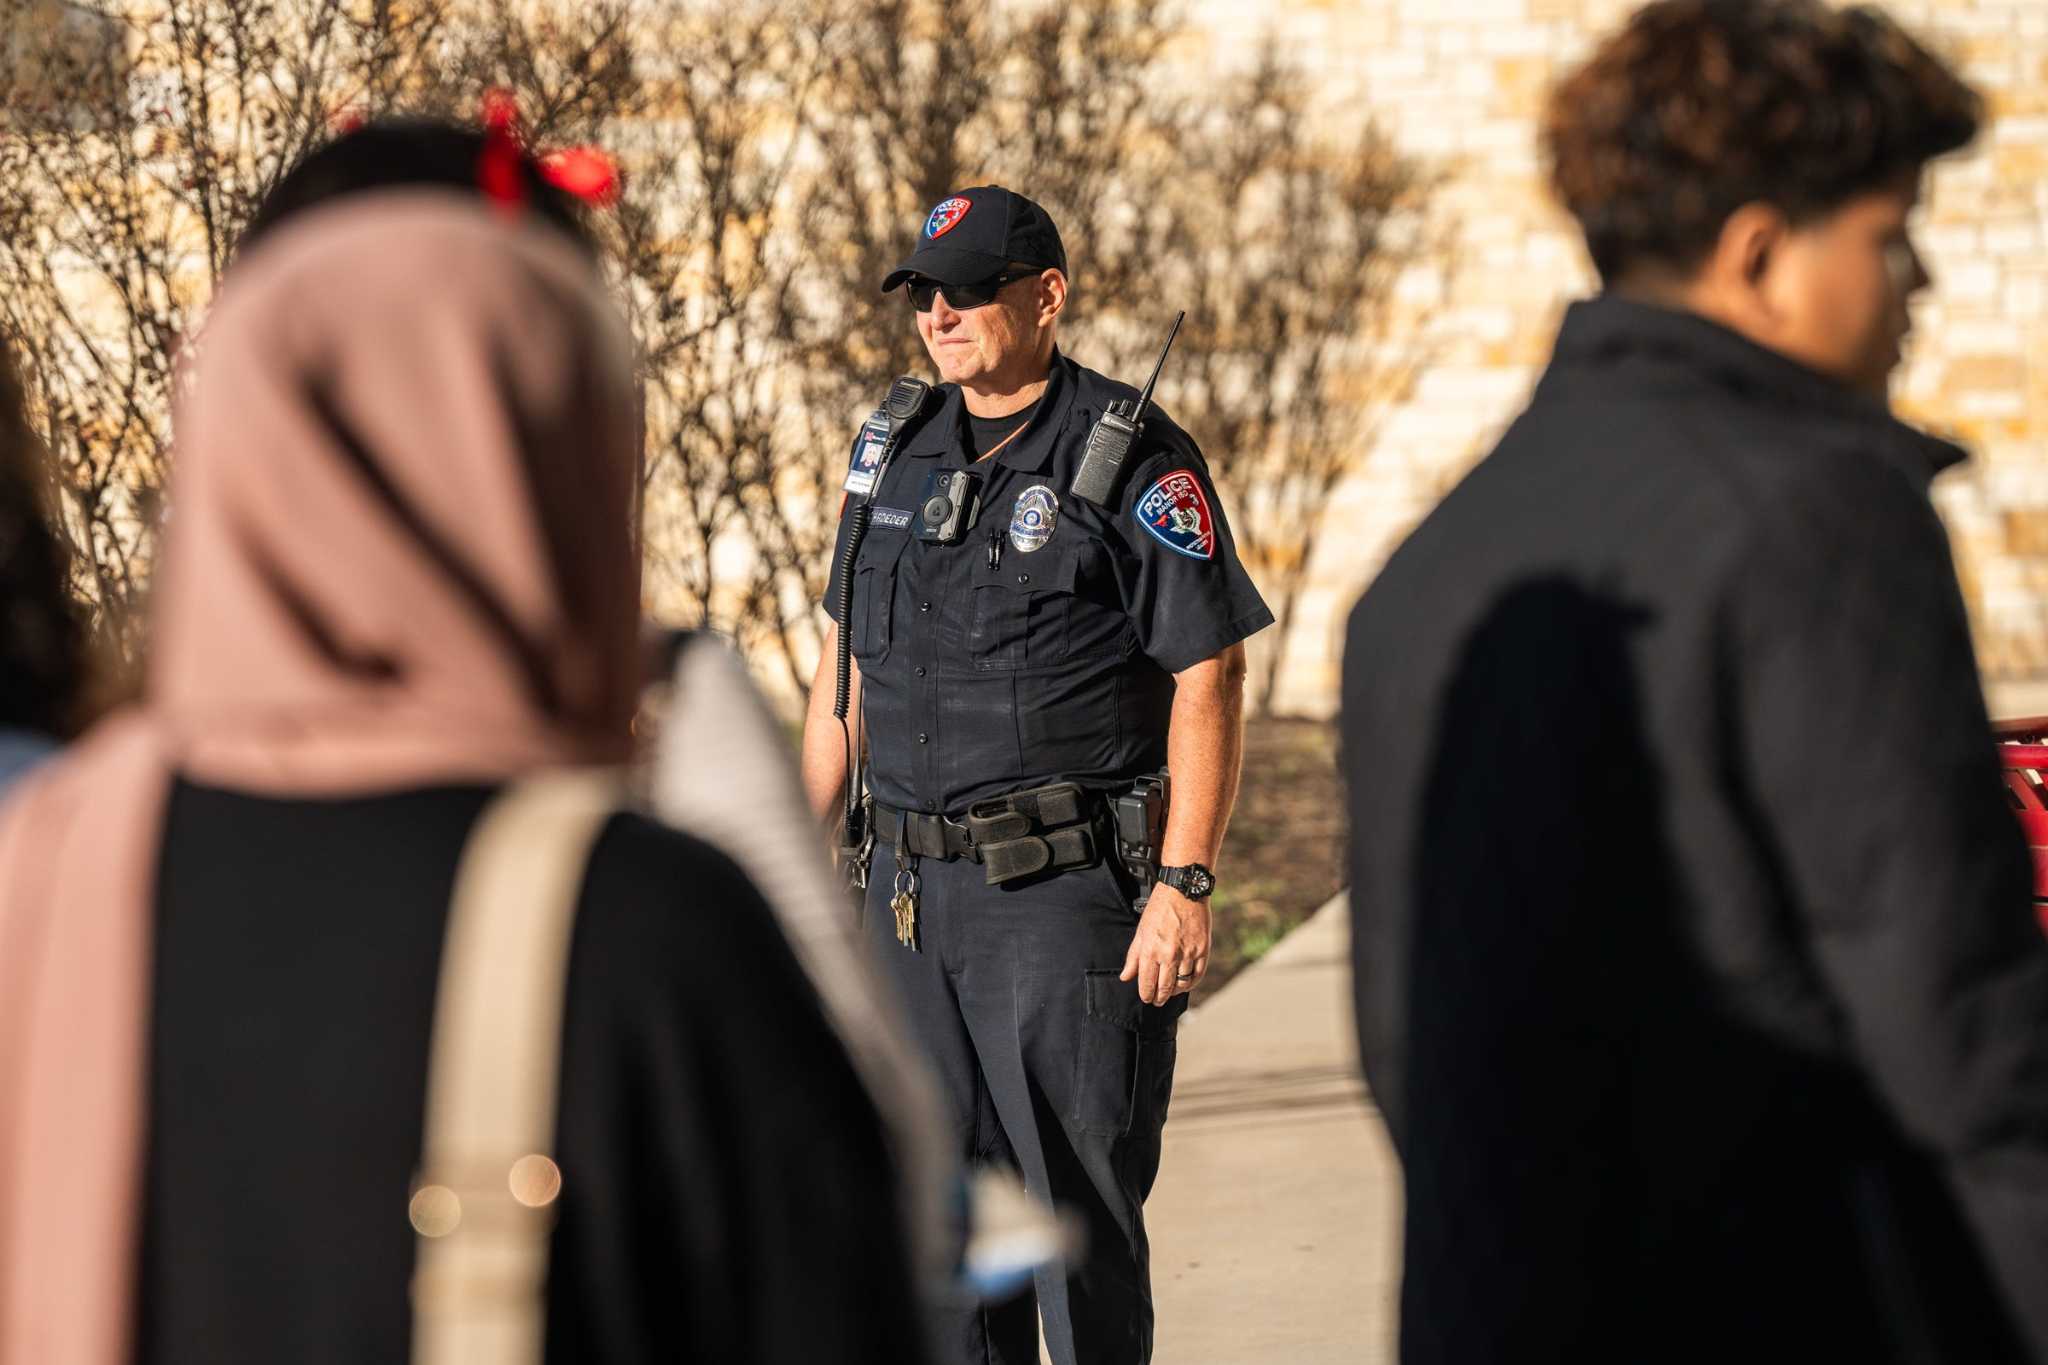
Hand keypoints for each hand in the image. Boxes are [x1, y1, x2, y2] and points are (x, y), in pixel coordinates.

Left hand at [1119, 883, 1210, 1004]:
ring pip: (1181, 984)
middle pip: (1164, 988)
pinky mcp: (1203, 949)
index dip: (1146, 995)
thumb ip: (1133, 957)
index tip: (1146, 998)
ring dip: (1175, 992)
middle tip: (1157, 1001)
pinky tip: (1185, 984)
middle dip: (1159, 998)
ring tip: (1170, 992)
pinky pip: (1197, 974)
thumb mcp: (1141, 930)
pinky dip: (1191, 983)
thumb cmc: (1160, 908)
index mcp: (1151, 949)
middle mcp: (1169, 954)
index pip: (1146, 983)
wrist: (1183, 890)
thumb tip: (1125, 977)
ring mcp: (1188, 953)